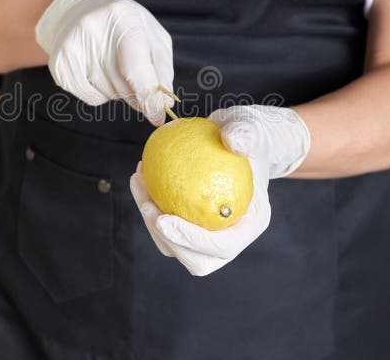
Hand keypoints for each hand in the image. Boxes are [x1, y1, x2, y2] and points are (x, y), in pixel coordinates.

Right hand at [35, 0, 173, 125]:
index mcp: (123, 17)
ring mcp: (71, 46)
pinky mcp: (57, 62)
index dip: (150, 98)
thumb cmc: (125, 25)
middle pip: (123, 85)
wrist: (81, 9)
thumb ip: (162, 71)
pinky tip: (98, 72)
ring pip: (108, 94)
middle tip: (138, 79)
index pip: (136, 69)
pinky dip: (100, 94)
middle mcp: (92, 29)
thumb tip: (162, 105)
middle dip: (137, 93)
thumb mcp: (153, 37)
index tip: (157, 116)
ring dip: (118, 90)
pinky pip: (89, 98)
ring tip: (114, 65)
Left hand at [129, 105, 310, 275]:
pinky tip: (139, 176)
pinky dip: (149, 205)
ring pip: (174, 246)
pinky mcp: (190, 224)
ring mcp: (209, 234)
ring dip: (150, 221)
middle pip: (196, 260)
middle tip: (147, 205)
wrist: (240, 139)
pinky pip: (165, 226)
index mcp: (250, 223)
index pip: (222, 246)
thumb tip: (233, 140)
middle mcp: (231, 236)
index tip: (163, 219)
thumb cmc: (248, 135)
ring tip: (139, 182)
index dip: (192, 241)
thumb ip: (245, 134)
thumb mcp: (250, 129)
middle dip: (167, 239)